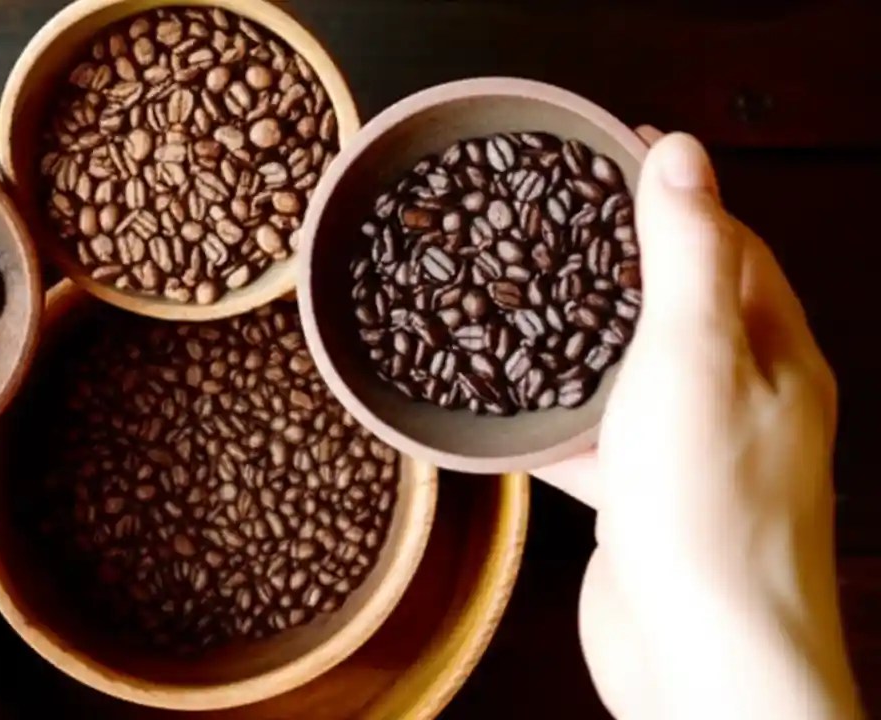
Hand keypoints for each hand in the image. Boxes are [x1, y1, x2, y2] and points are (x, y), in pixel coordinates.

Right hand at [534, 132, 859, 718]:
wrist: (703, 657)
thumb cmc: (710, 507)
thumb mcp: (694, 356)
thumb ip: (685, 256)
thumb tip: (681, 154)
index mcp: (776, 353)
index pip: (730, 244)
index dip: (674, 194)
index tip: (610, 154)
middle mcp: (745, 400)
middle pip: (679, 308)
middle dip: (619, 266)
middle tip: (552, 225)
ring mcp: (694, 455)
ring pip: (633, 378)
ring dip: (583, 346)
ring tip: (520, 306)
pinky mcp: (646, 504)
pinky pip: (599, 444)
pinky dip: (557, 426)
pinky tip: (507, 417)